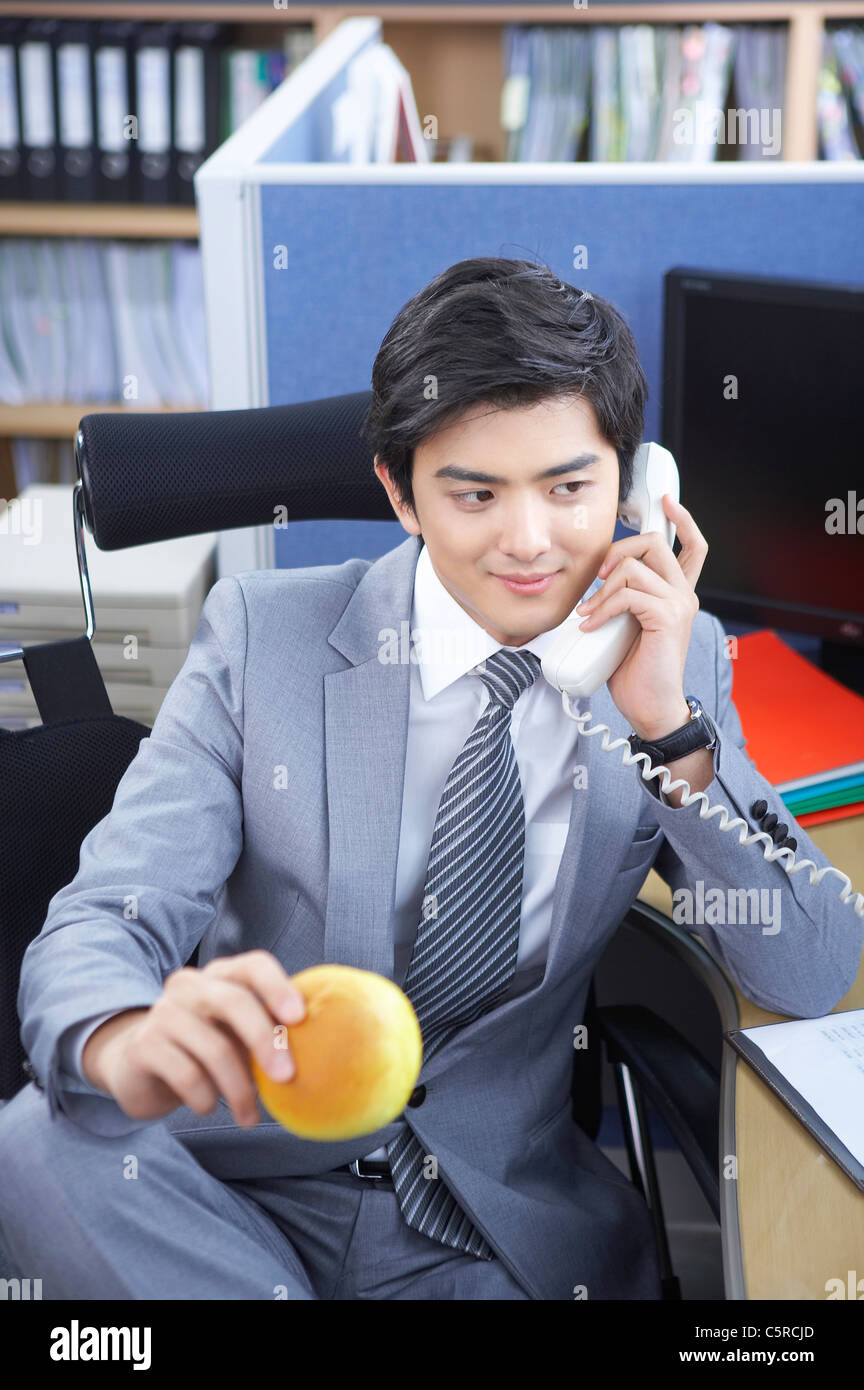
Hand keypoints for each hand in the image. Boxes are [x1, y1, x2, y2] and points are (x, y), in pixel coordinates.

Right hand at [91, 952, 306, 1127]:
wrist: (138, 1065)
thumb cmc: (203, 1047)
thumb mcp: (234, 1033)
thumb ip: (266, 1030)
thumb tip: (320, 1050)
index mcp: (220, 975)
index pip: (253, 965)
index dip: (277, 987)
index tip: (299, 1017)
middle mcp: (189, 985)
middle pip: (234, 1002)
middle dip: (265, 1040)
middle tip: (287, 1078)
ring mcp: (163, 1012)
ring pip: (213, 1048)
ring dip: (239, 1089)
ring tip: (249, 1116)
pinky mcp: (144, 1046)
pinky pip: (187, 1075)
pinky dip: (206, 1098)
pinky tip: (210, 1107)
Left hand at [574, 495, 707, 738]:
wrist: (651, 707)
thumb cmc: (636, 671)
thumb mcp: (625, 625)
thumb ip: (623, 599)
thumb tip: (597, 582)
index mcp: (676, 594)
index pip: (692, 546)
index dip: (681, 519)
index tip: (664, 502)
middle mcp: (682, 594)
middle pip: (655, 542)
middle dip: (618, 549)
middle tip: (599, 576)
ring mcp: (678, 604)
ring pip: (635, 566)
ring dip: (602, 589)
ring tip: (589, 613)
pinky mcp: (666, 617)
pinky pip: (627, 594)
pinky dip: (602, 608)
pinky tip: (591, 626)